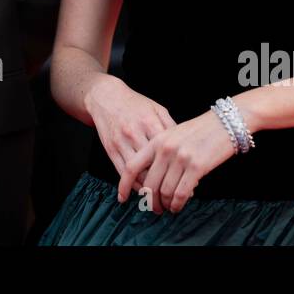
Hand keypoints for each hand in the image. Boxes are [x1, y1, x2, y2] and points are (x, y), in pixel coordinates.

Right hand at [84, 75, 175, 199]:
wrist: (106, 97)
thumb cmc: (135, 104)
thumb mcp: (157, 109)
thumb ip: (170, 127)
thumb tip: (186, 148)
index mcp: (150, 122)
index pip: (168, 151)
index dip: (179, 167)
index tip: (188, 178)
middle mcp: (135, 133)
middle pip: (153, 165)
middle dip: (165, 182)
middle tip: (176, 194)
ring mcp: (121, 142)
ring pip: (137, 173)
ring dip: (150, 188)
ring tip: (160, 196)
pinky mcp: (110, 149)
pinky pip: (122, 173)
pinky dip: (133, 185)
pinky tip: (141, 191)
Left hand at [118, 108, 237, 213]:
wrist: (225, 123)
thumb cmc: (199, 130)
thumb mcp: (173, 133)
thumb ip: (159, 150)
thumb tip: (149, 176)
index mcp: (156, 140)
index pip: (132, 166)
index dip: (124, 185)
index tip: (122, 197)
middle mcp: (165, 149)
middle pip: (148, 184)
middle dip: (150, 201)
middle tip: (154, 208)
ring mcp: (181, 157)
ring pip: (165, 191)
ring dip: (165, 204)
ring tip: (167, 208)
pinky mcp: (197, 166)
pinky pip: (181, 193)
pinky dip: (177, 204)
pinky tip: (177, 206)